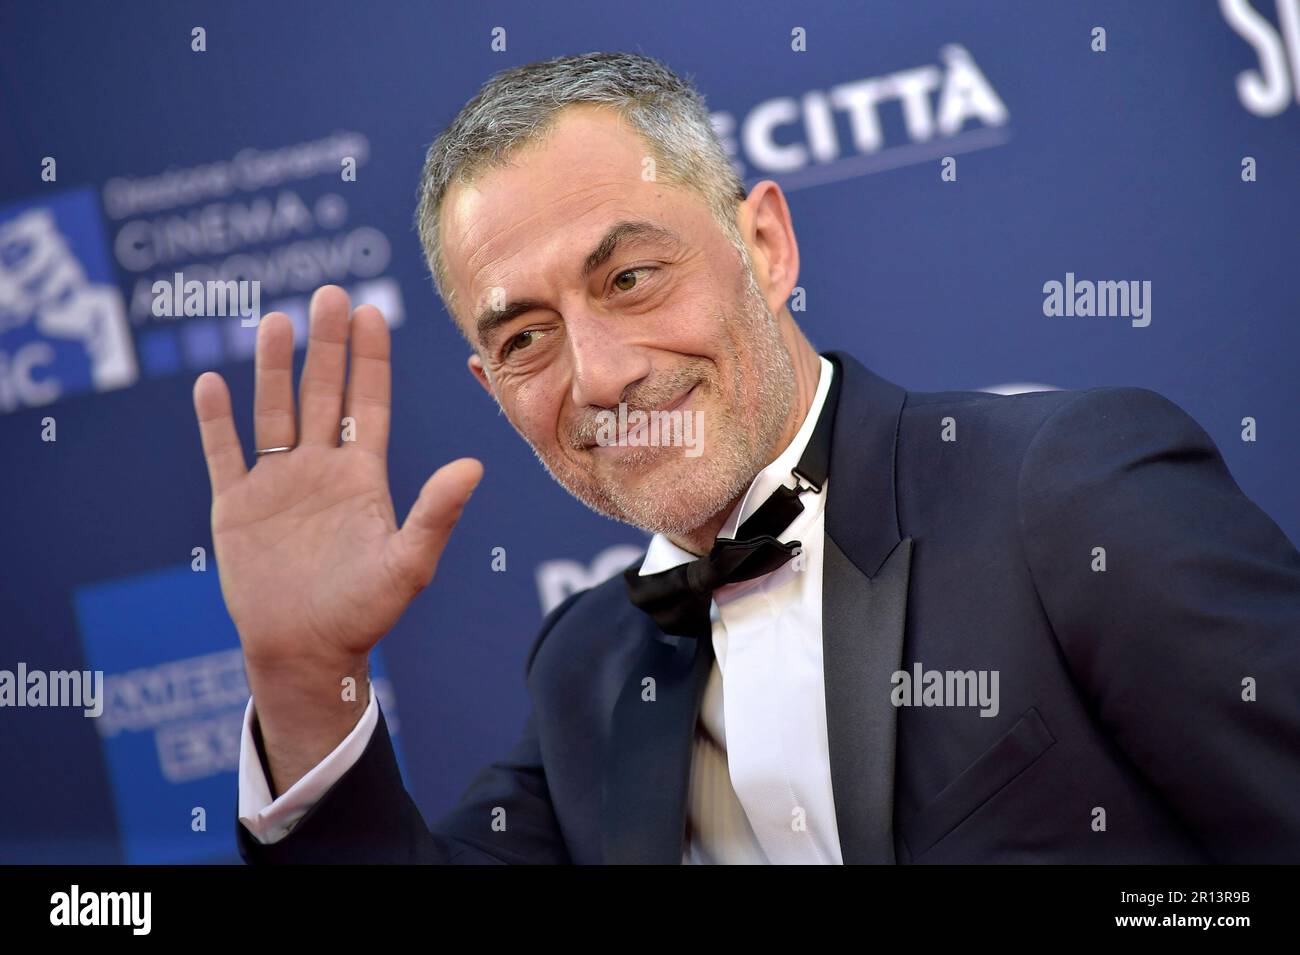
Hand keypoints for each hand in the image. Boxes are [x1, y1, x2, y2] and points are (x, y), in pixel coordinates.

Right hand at [192, 285, 482, 673]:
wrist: (307, 654)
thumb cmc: (365, 613)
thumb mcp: (408, 562)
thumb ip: (437, 513)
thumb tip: (475, 465)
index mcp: (364, 477)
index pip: (368, 404)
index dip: (369, 359)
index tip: (371, 312)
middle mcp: (322, 470)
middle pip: (323, 394)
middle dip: (326, 345)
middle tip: (329, 294)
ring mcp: (278, 485)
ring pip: (274, 412)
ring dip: (272, 368)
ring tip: (275, 320)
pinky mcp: (237, 507)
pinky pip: (225, 453)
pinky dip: (217, 420)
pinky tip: (211, 382)